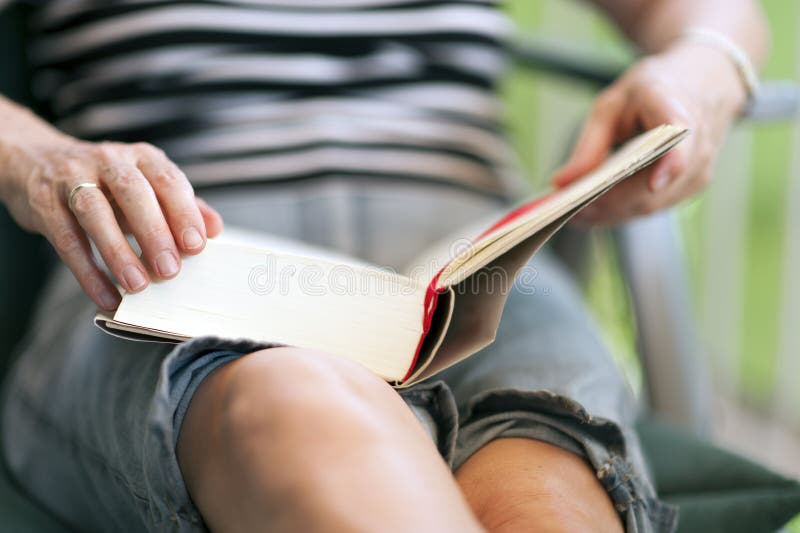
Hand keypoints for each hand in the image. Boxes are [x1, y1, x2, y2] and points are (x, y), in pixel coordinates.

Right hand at [1, 137, 222, 309]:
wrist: (34, 161)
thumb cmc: (105, 182)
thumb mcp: (145, 186)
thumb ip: (180, 206)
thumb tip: (215, 228)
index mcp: (142, 157)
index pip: (168, 180)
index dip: (183, 213)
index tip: (196, 246)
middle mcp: (108, 161)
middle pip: (133, 192)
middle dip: (154, 232)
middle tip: (170, 270)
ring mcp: (72, 178)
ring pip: (94, 212)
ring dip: (118, 251)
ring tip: (138, 285)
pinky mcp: (44, 203)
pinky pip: (66, 239)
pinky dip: (87, 271)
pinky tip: (106, 295)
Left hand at [552, 42, 747, 225]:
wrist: (701, 83)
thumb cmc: (650, 92)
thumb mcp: (612, 104)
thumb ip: (589, 145)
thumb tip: (560, 183)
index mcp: (677, 107)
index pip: (681, 137)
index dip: (671, 163)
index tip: (653, 183)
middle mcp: (697, 144)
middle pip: (648, 189)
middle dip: (603, 203)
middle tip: (560, 208)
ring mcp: (698, 171)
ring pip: (647, 206)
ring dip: (605, 214)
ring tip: (567, 212)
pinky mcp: (692, 188)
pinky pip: (651, 208)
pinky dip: (618, 212)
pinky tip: (589, 212)